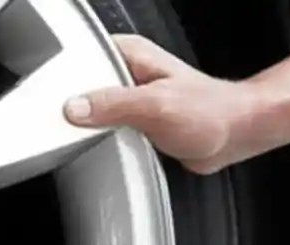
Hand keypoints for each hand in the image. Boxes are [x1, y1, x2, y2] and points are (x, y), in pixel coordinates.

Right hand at [65, 34, 272, 174]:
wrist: (236, 135)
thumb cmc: (211, 113)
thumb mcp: (154, 106)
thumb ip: (112, 105)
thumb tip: (74, 108)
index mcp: (132, 55)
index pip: (83, 58)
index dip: (64, 78)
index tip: (53, 102)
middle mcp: (130, 72)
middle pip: (83, 85)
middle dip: (73, 106)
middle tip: (64, 125)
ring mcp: (132, 97)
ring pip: (93, 108)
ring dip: (88, 125)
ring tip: (80, 137)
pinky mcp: (136, 119)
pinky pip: (107, 126)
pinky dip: (101, 137)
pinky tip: (100, 145)